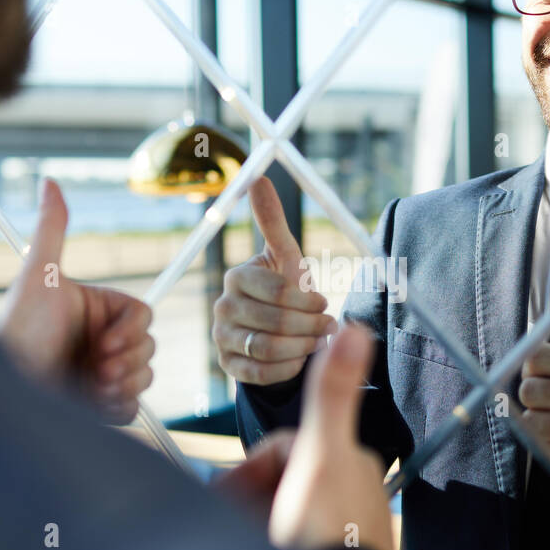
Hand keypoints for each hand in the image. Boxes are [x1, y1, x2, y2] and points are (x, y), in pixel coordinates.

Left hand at [0, 179, 154, 423]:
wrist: (4, 385)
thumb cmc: (17, 330)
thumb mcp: (37, 276)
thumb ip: (52, 230)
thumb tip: (50, 182)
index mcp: (98, 309)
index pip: (142, 316)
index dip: (129, 333)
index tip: (102, 343)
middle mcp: (103, 339)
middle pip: (150, 348)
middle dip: (126, 362)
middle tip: (96, 368)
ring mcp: (104, 373)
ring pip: (145, 378)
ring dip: (121, 385)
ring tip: (90, 385)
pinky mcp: (101, 404)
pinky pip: (131, 407)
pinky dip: (116, 407)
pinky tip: (90, 401)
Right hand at [213, 176, 336, 385]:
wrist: (273, 330)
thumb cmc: (284, 290)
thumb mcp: (285, 258)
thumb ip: (273, 221)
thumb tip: (257, 176)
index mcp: (238, 277)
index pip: (278, 290)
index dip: (308, 299)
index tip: (323, 302)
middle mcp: (222, 306)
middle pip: (275, 321)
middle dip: (310, 325)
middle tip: (328, 326)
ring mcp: (221, 337)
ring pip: (268, 348)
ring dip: (303, 346)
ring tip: (317, 340)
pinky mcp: (227, 365)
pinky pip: (261, 373)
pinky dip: (289, 367)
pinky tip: (301, 357)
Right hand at [216, 325, 393, 549]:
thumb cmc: (327, 530)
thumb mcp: (320, 454)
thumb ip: (330, 393)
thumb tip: (354, 328)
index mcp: (348, 463)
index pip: (283, 449)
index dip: (250, 468)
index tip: (231, 496)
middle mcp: (352, 494)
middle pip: (282, 482)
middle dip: (252, 499)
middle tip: (233, 526)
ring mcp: (345, 532)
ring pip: (284, 515)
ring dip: (258, 525)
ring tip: (249, 546)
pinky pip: (293, 547)